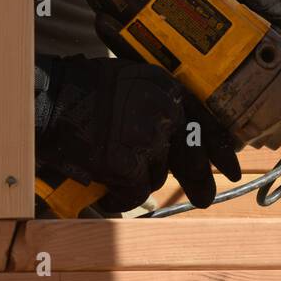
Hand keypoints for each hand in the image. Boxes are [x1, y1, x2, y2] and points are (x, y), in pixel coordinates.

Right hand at [93, 14, 243, 207]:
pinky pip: (133, 193)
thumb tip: (171, 137)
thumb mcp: (129, 83)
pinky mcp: (126, 164)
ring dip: (138, 180)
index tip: (230, 169)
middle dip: (196, 179)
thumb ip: (155, 105)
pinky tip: (106, 193)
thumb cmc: (80, 89)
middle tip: (204, 198)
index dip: (218, 149)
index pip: (202, 123)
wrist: (49, 99)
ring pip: (156, 175)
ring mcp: (146, 139)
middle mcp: (164, 111)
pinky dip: (120, 198)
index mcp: (166, 88)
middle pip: (186, 155)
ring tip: (113, 174)